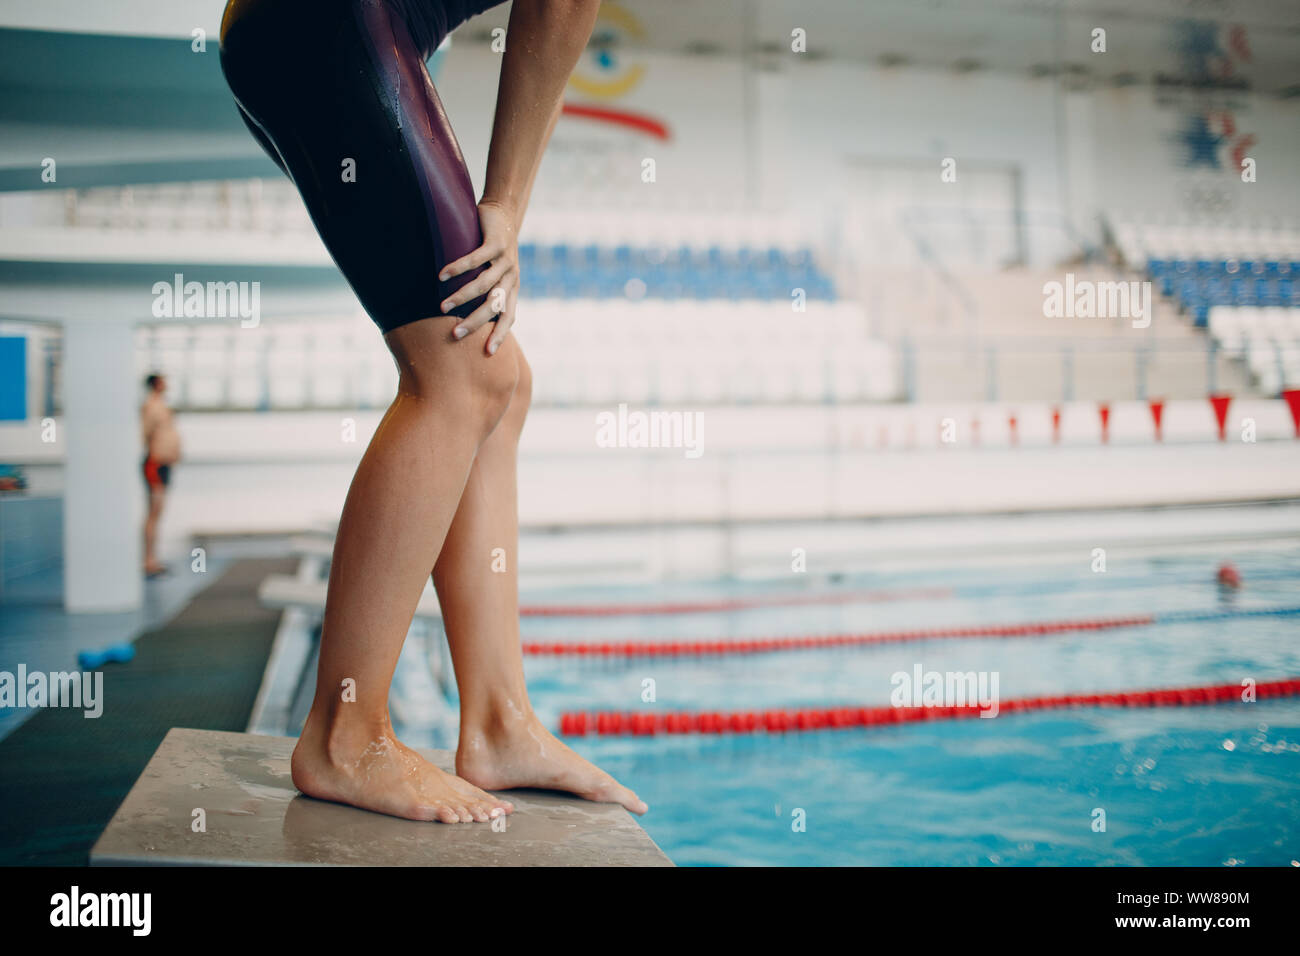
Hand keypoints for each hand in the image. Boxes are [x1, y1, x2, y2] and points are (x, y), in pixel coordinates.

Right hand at [438, 199, 518, 354]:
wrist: (504, 214)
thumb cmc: (494, 249)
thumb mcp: (495, 272)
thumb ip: (486, 292)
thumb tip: (465, 316)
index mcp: (512, 288)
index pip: (509, 316)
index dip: (500, 334)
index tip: (488, 352)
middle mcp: (511, 277)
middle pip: (494, 305)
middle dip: (474, 322)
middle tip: (456, 334)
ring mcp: (505, 260)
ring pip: (482, 284)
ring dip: (461, 297)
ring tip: (442, 307)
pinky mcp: (496, 243)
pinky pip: (475, 259)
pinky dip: (457, 268)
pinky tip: (442, 276)